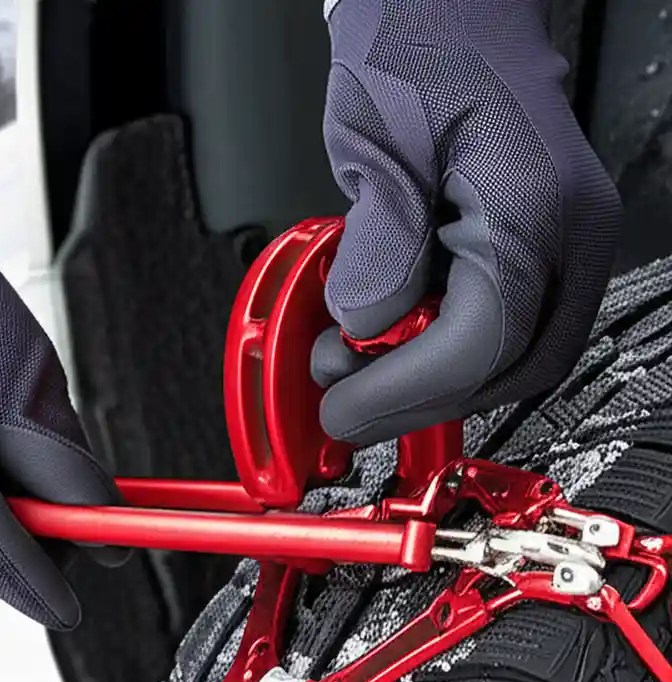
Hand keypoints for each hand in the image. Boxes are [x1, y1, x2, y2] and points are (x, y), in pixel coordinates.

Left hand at [312, 0, 620, 443]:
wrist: (449, 6)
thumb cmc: (418, 44)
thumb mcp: (375, 143)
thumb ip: (378, 247)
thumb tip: (366, 327)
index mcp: (534, 204)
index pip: (480, 341)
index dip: (404, 392)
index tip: (342, 412)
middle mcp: (571, 229)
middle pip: (510, 365)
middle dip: (418, 398)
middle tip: (341, 400)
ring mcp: (567, 237)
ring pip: (515, 355)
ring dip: (431, 379)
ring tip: (352, 363)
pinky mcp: (544, 242)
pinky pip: (507, 324)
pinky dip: (446, 347)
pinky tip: (390, 336)